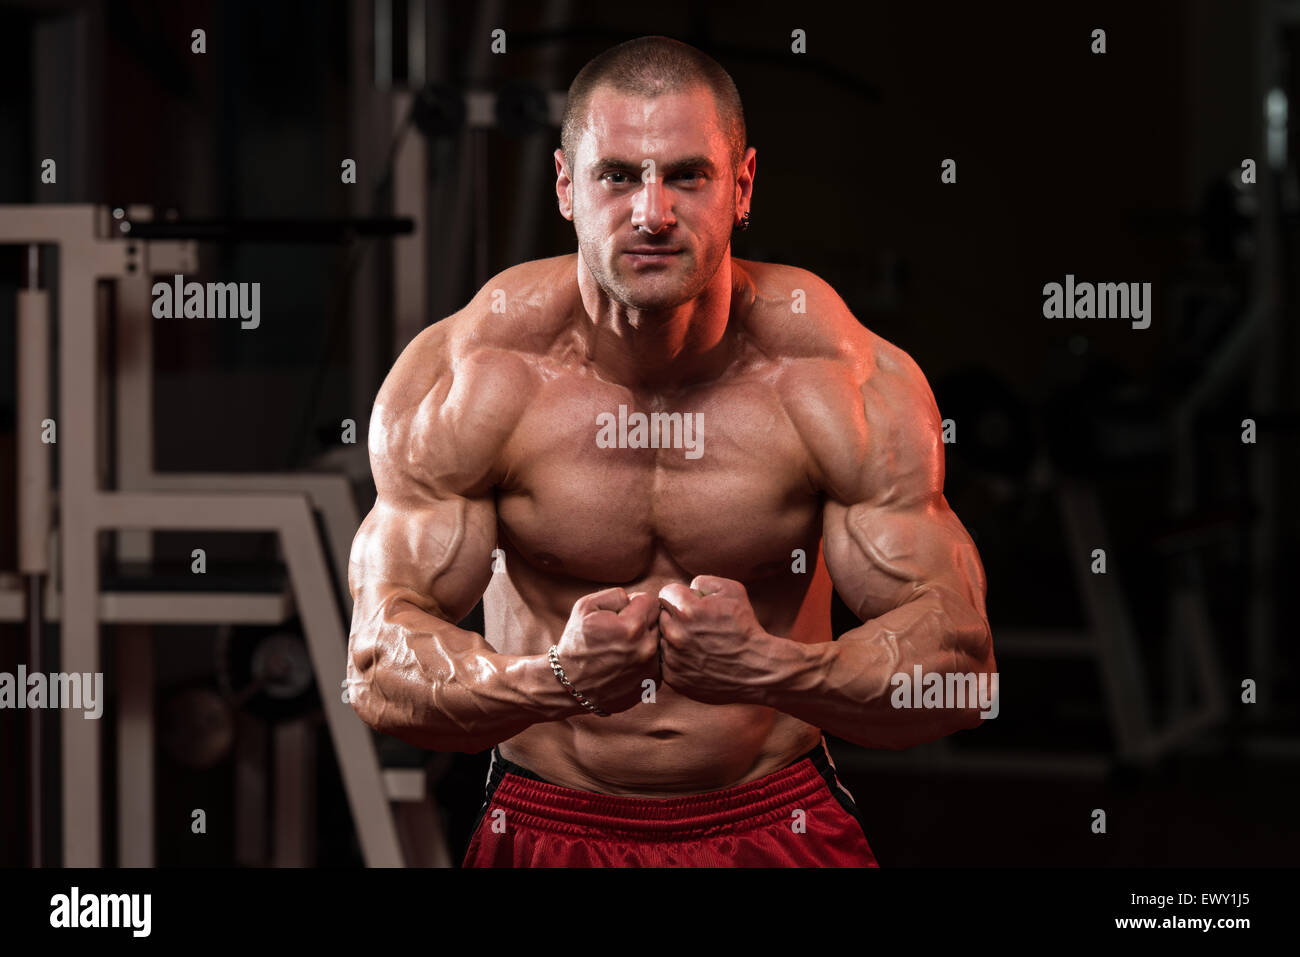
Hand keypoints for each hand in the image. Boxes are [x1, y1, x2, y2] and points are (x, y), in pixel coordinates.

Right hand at [552, 587, 660, 714]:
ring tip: (622, 648)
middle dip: (641, 620)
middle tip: (620, 631)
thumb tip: (634, 599)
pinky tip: (625, 663)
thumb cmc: (576, 644)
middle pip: (658, 620)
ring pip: (658, 641)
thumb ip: (616, 594)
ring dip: (645, 639)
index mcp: (632, 627)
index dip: (635, 603)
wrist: (570, 687)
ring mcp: (651, 668)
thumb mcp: (585, 607)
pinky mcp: (652, 682)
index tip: (622, 613)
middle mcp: (646, 648)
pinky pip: (657, 660)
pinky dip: (645, 658)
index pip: (652, 600)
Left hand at [657, 576, 781, 705]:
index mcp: (686, 609)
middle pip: (661, 616)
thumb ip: (702, 581)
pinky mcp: (674, 678)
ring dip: (674, 639)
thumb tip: (687, 588)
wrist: (756, 669)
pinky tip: (696, 659)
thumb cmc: (744, 626)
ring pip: (662, 640)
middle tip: (696, 625)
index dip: (680, 596)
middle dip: (675, 617)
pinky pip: (665, 663)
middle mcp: (675, 634)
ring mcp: (673, 659)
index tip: (692, 605)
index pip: (666, 593)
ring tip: (697, 643)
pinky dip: (677, 660)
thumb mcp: (732, 590)